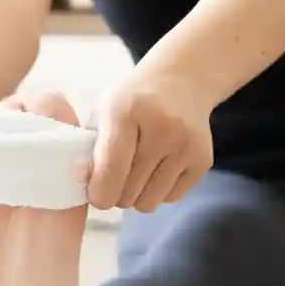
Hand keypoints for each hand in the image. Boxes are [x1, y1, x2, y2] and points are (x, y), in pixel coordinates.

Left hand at [87, 70, 213, 211]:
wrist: (179, 82)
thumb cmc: (130, 102)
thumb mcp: (102, 112)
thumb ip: (87, 148)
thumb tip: (81, 183)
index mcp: (126, 113)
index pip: (110, 170)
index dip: (98, 193)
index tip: (95, 193)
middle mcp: (162, 128)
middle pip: (128, 194)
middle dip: (115, 193)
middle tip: (115, 176)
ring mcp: (186, 145)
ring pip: (149, 202)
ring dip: (136, 195)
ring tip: (135, 172)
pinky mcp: (204, 160)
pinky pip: (170, 198)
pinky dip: (158, 191)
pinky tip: (157, 168)